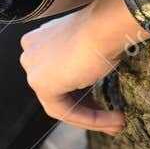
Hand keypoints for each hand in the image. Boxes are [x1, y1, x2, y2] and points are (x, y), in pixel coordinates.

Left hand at [18, 2, 127, 134]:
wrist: (105, 26)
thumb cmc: (104, 29)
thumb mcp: (91, 46)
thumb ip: (82, 62)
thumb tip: (90, 78)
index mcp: (39, 39)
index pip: (59, 74)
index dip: (83, 92)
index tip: (103, 101)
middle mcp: (31, 51)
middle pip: (59, 91)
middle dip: (88, 108)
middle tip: (113, 118)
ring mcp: (32, 67)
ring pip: (61, 104)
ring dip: (93, 118)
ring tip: (118, 122)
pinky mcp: (41, 84)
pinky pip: (65, 111)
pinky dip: (90, 119)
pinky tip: (113, 119)